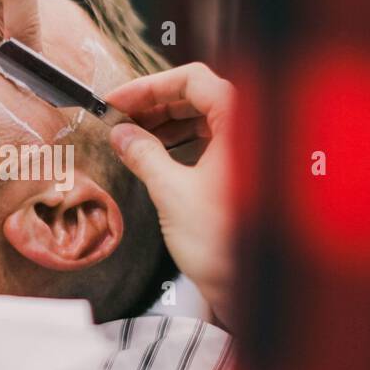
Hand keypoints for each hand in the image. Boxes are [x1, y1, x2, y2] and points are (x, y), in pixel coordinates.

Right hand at [103, 63, 236, 326]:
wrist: (253, 289)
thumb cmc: (224, 242)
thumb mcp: (172, 192)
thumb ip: (144, 155)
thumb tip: (122, 135)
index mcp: (242, 120)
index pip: (192, 79)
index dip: (148, 86)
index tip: (117, 101)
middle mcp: (253, 128)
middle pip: (198, 96)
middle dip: (154, 105)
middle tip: (118, 118)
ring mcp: (253, 150)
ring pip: (204, 119)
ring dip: (166, 124)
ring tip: (131, 137)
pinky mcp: (247, 172)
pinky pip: (212, 141)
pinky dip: (182, 143)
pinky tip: (155, 155)